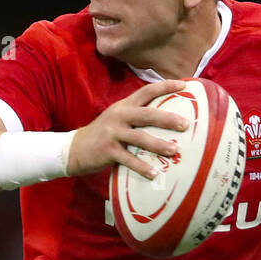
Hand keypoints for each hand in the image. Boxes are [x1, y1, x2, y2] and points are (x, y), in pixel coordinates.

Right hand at [67, 79, 188, 179]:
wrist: (74, 148)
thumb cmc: (103, 135)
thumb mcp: (117, 118)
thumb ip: (136, 115)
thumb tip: (166, 117)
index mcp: (124, 106)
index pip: (146, 91)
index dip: (165, 86)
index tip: (184, 85)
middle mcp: (119, 116)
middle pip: (147, 114)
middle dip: (167, 118)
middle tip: (186, 124)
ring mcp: (113, 133)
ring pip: (140, 138)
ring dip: (158, 145)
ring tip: (174, 151)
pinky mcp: (108, 151)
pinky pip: (129, 160)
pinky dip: (142, 167)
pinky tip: (154, 174)